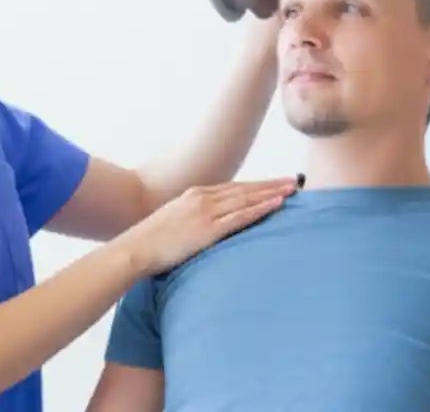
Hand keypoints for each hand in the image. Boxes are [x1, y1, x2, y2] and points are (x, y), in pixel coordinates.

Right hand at [114, 179, 297, 275]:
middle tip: (294, 180)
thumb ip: (192, 218)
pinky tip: (277, 204)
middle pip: (245, 189)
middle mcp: (202, 198)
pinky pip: (241, 216)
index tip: (274, 183)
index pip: (233, 188)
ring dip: (272, 193)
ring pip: (247, 199)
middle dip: (270, 184)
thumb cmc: (151, 241)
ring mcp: (206, 212)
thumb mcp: (173, 221)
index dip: (256, 185)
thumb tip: (205, 226)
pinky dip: (261, 208)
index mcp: (194, 195)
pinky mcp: (208, 229)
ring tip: (292, 189)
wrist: (135, 249)